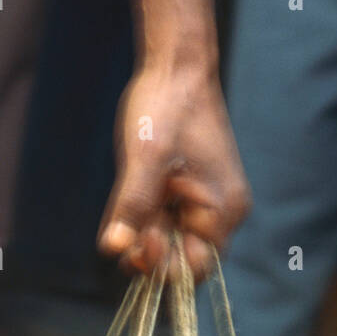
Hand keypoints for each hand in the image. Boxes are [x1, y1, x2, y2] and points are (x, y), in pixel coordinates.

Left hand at [98, 57, 249, 277]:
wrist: (177, 66)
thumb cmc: (166, 106)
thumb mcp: (144, 157)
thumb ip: (132, 205)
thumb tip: (114, 248)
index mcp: (222, 209)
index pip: (197, 268)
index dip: (165, 267)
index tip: (137, 244)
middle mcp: (221, 212)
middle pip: (184, 259)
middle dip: (152, 253)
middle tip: (125, 231)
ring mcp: (205, 202)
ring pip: (172, 242)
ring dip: (145, 237)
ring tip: (126, 213)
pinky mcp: (190, 192)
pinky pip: (167, 222)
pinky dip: (146, 221)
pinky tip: (129, 206)